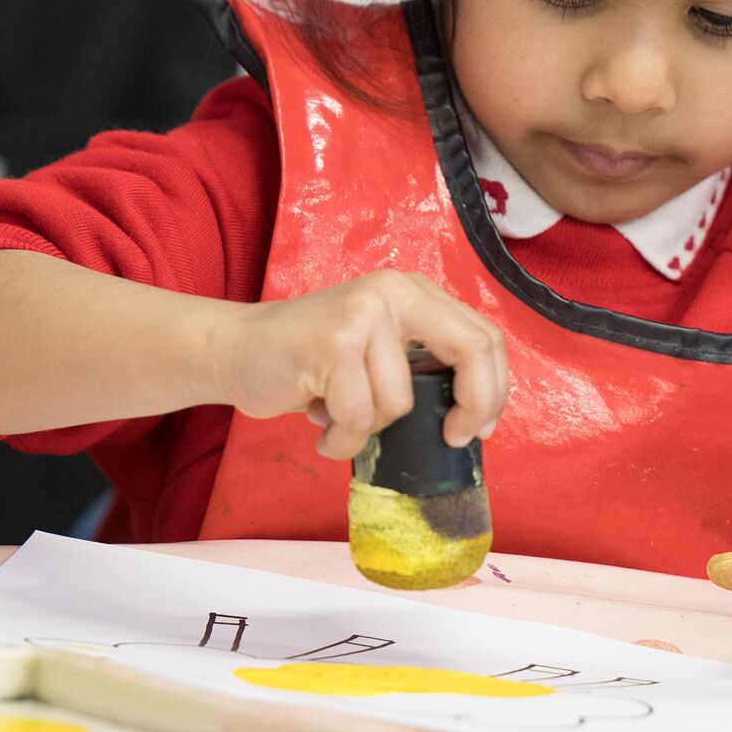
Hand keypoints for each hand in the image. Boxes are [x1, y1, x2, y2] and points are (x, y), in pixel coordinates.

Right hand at [221, 272, 509, 461]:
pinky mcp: (333, 344)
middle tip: (452, 439)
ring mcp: (363, 315)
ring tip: (338, 416)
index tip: (479, 426)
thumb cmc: (312, 361)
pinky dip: (342, 439)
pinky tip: (321, 427)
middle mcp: (393, 292)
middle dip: (474, 405)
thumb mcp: (380, 348)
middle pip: (471, 351)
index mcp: (413, 291)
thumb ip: (422, 362)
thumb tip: (477, 416)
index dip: (493, 387)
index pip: (483, 335)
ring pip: (401, 402)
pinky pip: (360, 418)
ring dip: (369, 429)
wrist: (238, 349)